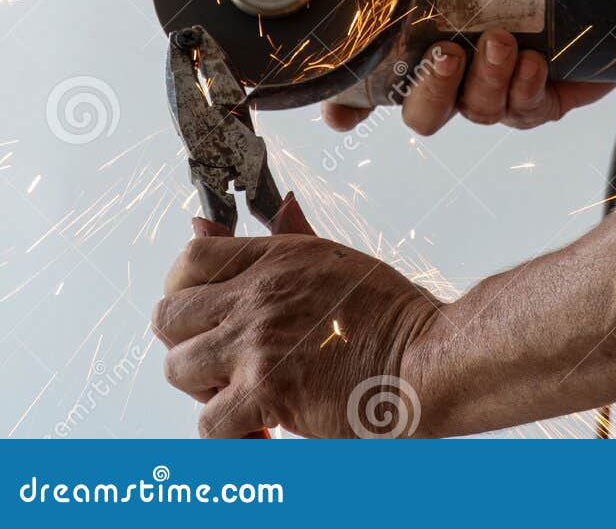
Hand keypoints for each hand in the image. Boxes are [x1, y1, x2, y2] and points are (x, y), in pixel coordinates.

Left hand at [152, 231, 438, 438]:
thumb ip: (288, 236)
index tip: (197, 313)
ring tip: (239, 395)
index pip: (191, 260)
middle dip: (186, 343)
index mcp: (275, 258)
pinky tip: (258, 429)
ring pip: (179, 370)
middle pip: (168, 316)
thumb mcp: (333, 258)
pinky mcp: (267, 391)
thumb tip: (271, 206)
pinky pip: (210, 423)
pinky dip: (230, 434)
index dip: (181, 289)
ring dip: (204, 390)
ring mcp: (258, 344)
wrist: (421, 357)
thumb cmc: (388, 313)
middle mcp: (258, 296)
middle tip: (218, 360)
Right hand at [322, 0, 615, 135]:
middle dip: (429, 92)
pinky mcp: (539, 101)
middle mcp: (458, 73)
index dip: (350, 105)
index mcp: (430, 36)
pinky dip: (525, 86)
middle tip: (448, 54)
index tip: (340, 110)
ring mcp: (498, 91)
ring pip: (473, 112)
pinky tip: (535, 60)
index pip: (376, 83)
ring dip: (485, 79)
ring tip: (503, 38)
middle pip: (420, 114)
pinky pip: (522, 112)